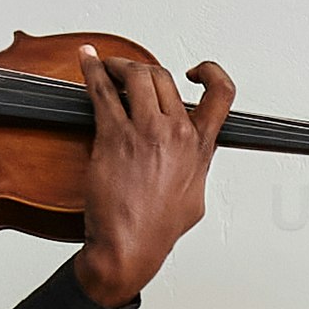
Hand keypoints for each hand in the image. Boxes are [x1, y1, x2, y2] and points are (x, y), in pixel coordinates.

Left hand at [73, 50, 228, 304]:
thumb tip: (196, 155)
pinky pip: (102, 90)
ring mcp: (145, 132)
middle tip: (129, 73)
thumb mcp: (195, 197)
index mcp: (199, 146)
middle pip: (164, 77)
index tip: (194, 72)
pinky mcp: (114, 136)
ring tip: (107, 67)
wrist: (129, 246)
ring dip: (119, 64)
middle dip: (144, 69)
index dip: (210, 72)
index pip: (221, 94)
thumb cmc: (156, 228)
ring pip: (136, 75)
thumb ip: (197, 166)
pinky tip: (87, 61)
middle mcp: (176, 133)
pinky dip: (92, 69)